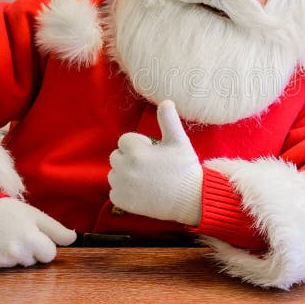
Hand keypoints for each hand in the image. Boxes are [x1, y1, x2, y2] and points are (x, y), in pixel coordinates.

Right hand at [0, 197, 76, 269]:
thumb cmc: (9, 212)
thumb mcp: (36, 216)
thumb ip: (57, 230)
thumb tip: (74, 239)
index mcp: (31, 239)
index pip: (50, 255)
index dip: (45, 245)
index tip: (35, 235)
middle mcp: (15, 252)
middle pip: (33, 262)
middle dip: (29, 251)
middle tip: (17, 234)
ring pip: (17, 265)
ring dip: (14, 255)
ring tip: (4, 238)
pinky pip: (0, 268)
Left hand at [108, 100, 202, 225]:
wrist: (190, 199)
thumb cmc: (185, 168)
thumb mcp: (179, 141)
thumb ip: (168, 120)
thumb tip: (166, 101)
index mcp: (136, 152)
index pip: (124, 140)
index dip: (139, 144)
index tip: (153, 151)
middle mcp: (124, 169)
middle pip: (116, 156)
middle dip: (129, 157)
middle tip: (150, 165)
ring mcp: (122, 187)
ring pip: (114, 174)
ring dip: (125, 173)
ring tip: (146, 178)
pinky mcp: (121, 202)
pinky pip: (114, 191)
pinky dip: (124, 191)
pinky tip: (141, 191)